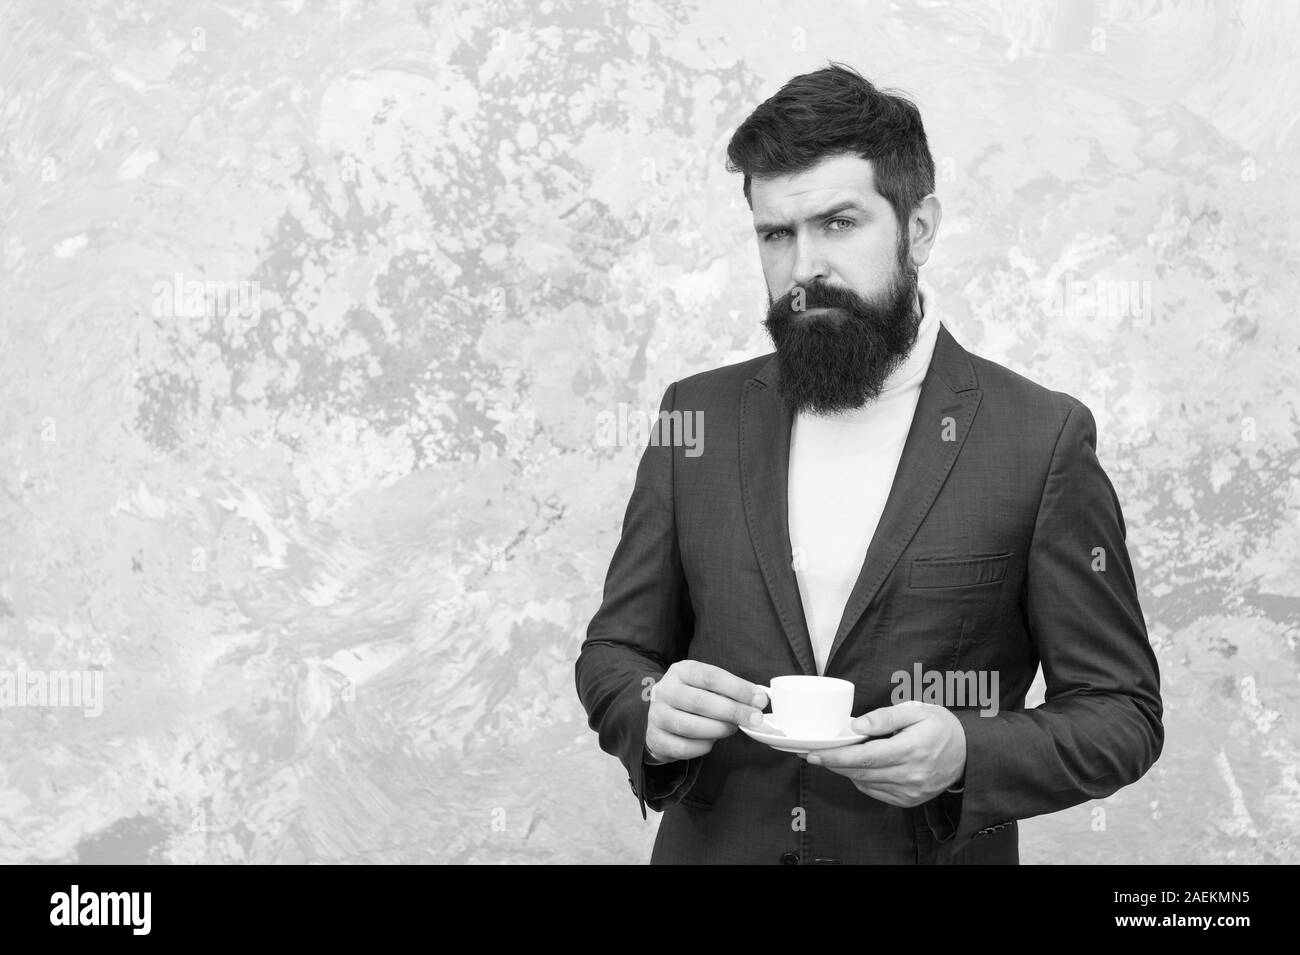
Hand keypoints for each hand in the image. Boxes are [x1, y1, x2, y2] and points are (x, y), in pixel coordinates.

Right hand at [645, 661, 767, 762]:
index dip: (738, 688)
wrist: (662, 717)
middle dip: (733, 711)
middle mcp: (665, 690)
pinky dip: (703, 746)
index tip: (759, 700)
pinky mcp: (656, 738)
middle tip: (755, 719)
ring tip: (731, 729)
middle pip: (701, 701)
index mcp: (681, 671)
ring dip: (718, 729)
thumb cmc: (693, 699)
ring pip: (690, 726)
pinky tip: (711, 742)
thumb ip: (729, 692)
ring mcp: (657, 715)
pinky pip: (684, 747)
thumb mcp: (706, 686)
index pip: (711, 676)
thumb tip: (757, 701)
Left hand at [805, 701, 965, 807]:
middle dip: (834, 764)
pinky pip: (877, 792)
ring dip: (846, 772)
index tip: (815, 753)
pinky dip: (863, 780)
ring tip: (834, 758)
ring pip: (866, 784)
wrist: (968, 753)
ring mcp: (910, 791)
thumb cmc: (940, 727)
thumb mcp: (916, 711)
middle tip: (813, 755)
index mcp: (911, 749)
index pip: (865, 757)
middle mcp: (910, 775)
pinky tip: (859, 767)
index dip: (837, 757)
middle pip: (861, 773)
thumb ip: (885, 717)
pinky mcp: (909, 800)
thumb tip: (857, 725)